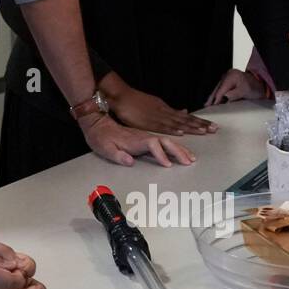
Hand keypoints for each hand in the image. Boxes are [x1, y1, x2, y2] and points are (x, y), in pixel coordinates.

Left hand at [80, 114, 195, 167]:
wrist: (98, 123)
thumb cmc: (101, 137)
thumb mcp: (104, 148)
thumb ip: (117, 155)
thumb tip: (130, 161)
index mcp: (134, 140)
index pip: (152, 145)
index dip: (161, 155)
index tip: (168, 165)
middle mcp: (143, 136)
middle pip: (165, 141)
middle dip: (178, 151)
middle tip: (189, 162)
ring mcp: (146, 136)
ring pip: (167, 140)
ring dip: (180, 149)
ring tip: (191, 158)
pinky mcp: (147, 137)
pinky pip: (165, 141)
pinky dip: (175, 146)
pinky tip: (182, 150)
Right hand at [103, 75, 215, 135]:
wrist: (120, 95)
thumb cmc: (134, 102)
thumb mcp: (155, 103)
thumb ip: (169, 110)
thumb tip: (184, 111)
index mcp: (166, 108)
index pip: (186, 116)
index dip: (199, 121)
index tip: (210, 126)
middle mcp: (164, 111)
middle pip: (186, 119)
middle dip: (200, 124)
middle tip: (215, 129)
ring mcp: (156, 115)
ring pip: (177, 122)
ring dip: (191, 127)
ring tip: (204, 131)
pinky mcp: (147, 120)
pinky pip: (162, 125)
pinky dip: (172, 128)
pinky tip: (182, 132)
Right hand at [206, 68, 267, 105]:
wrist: (261, 85)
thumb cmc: (254, 88)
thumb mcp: (246, 91)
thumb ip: (235, 94)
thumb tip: (226, 97)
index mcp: (232, 76)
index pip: (222, 89)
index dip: (216, 98)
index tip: (212, 106)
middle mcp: (228, 75)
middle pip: (218, 88)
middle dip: (212, 97)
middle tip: (206, 106)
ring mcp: (227, 77)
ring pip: (218, 88)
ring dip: (214, 97)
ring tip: (208, 104)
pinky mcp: (228, 81)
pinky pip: (221, 89)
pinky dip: (218, 95)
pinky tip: (215, 100)